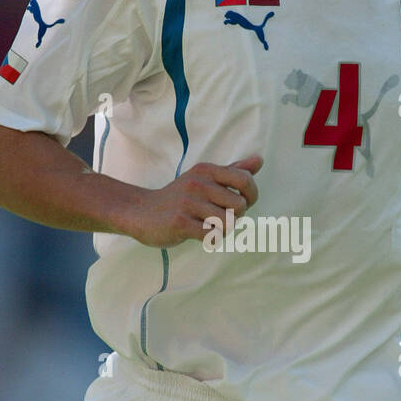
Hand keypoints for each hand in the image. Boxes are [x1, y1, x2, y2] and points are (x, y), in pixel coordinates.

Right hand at [128, 155, 262, 248]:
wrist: (141, 212)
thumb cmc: (179, 198)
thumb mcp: (204, 179)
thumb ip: (233, 171)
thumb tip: (259, 160)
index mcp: (207, 170)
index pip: (245, 179)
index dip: (251, 196)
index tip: (242, 203)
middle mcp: (198, 183)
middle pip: (239, 206)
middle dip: (235, 217)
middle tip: (220, 218)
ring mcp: (188, 202)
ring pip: (228, 223)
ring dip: (222, 230)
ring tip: (208, 226)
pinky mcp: (180, 222)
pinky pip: (212, 236)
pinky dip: (210, 239)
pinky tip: (199, 234)